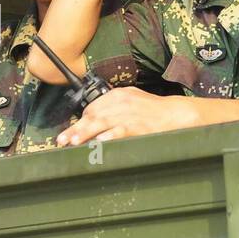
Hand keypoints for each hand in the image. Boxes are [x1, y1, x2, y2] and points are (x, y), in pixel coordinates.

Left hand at [56, 89, 195, 145]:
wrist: (176, 114)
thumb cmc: (153, 110)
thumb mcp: (131, 100)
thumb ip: (112, 107)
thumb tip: (92, 120)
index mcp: (117, 95)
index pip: (92, 108)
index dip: (80, 122)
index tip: (70, 134)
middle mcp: (120, 102)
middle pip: (92, 115)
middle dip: (76, 129)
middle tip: (62, 140)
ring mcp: (129, 114)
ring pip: (102, 123)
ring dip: (86, 133)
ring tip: (73, 142)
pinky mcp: (139, 126)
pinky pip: (121, 131)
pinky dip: (110, 136)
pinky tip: (100, 142)